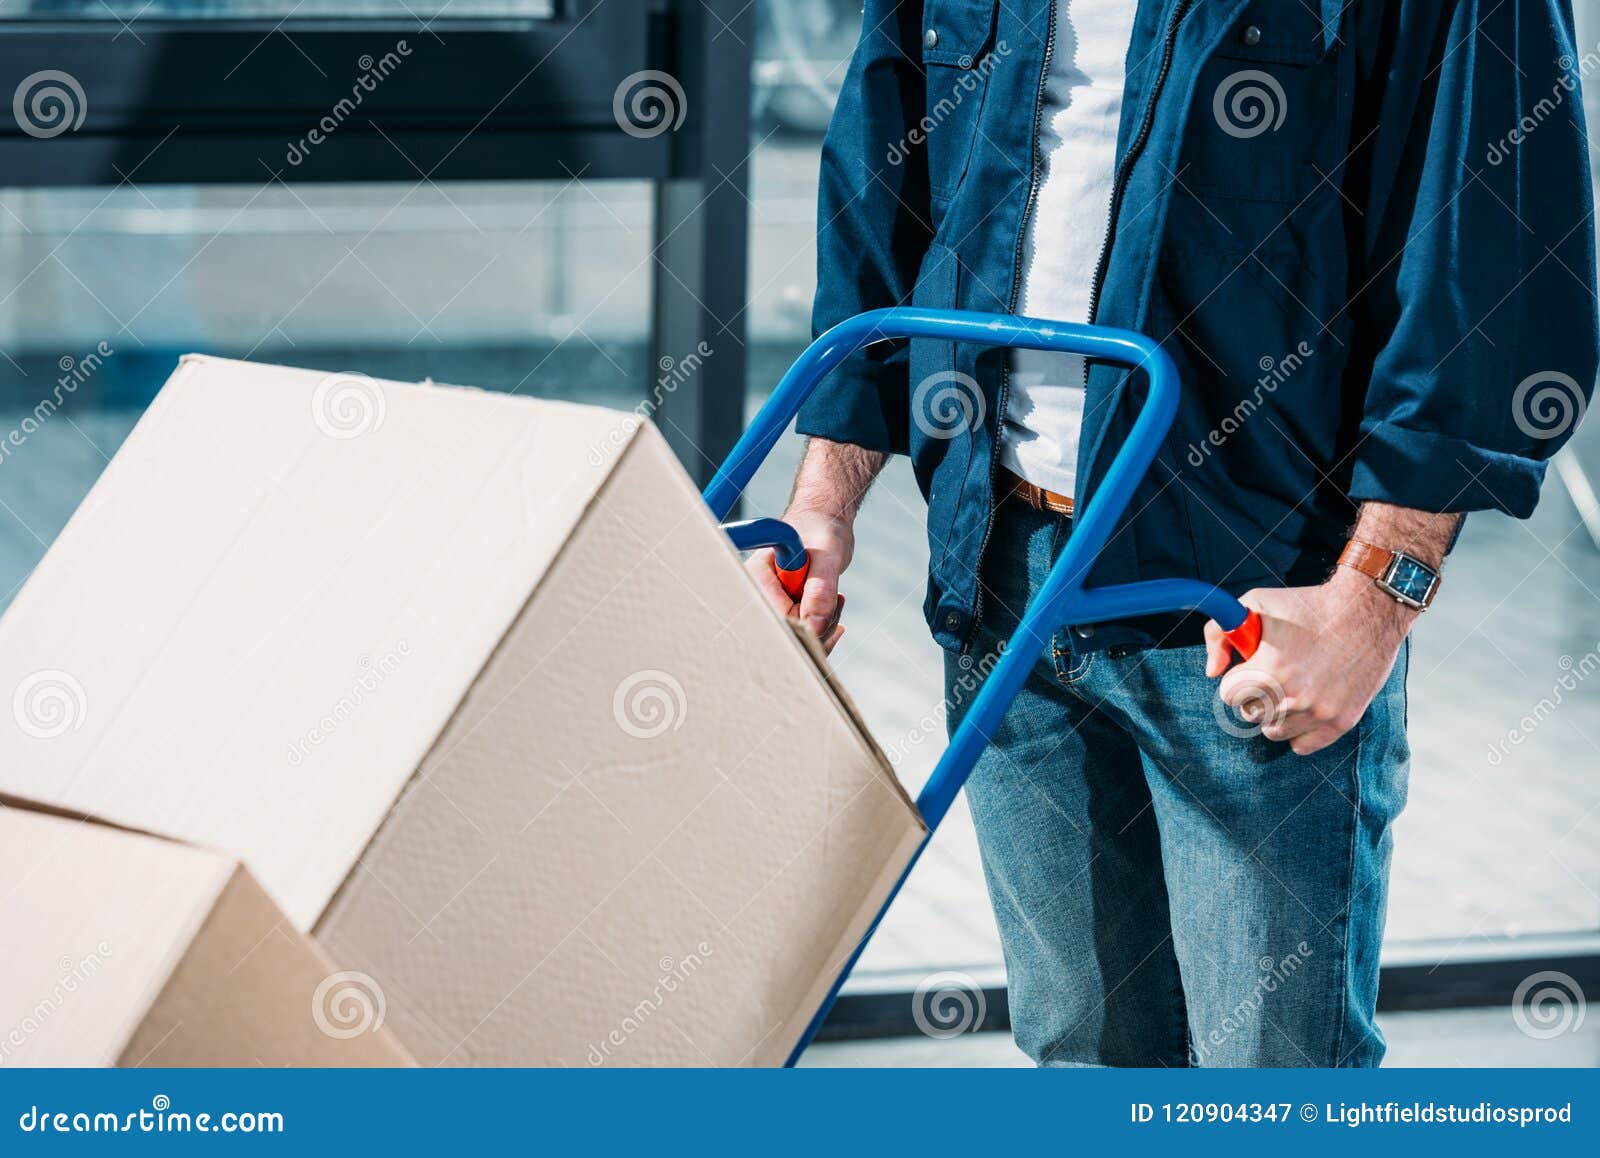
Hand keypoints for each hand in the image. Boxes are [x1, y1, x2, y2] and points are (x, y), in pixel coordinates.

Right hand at [743, 505, 854, 653]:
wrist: (824, 524)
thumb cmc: (822, 529)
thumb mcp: (827, 554)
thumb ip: (821, 588)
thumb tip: (815, 626)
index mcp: (756, 576)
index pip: (778, 618)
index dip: (807, 619)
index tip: (829, 602)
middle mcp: (756, 594)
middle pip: (784, 634)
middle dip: (818, 626)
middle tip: (836, 600)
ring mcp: (769, 605)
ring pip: (796, 639)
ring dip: (824, 626)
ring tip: (835, 598)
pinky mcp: (782, 612)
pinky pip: (801, 637)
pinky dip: (823, 628)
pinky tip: (832, 608)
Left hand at [1203, 568, 1414, 754]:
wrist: (1367, 609)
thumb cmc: (1307, 605)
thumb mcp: (1255, 603)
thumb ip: (1219, 634)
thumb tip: (1212, 671)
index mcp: (1270, 671)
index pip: (1229, 695)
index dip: (1237, 679)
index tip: (1250, 667)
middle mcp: (1294, 698)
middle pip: (1250, 714)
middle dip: (1255, 694)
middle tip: (1273, 673)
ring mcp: (1319, 714)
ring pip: (1273, 732)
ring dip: (1276, 713)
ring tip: (1291, 687)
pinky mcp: (1341, 722)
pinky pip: (1302, 746)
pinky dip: (1299, 731)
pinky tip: (1306, 705)